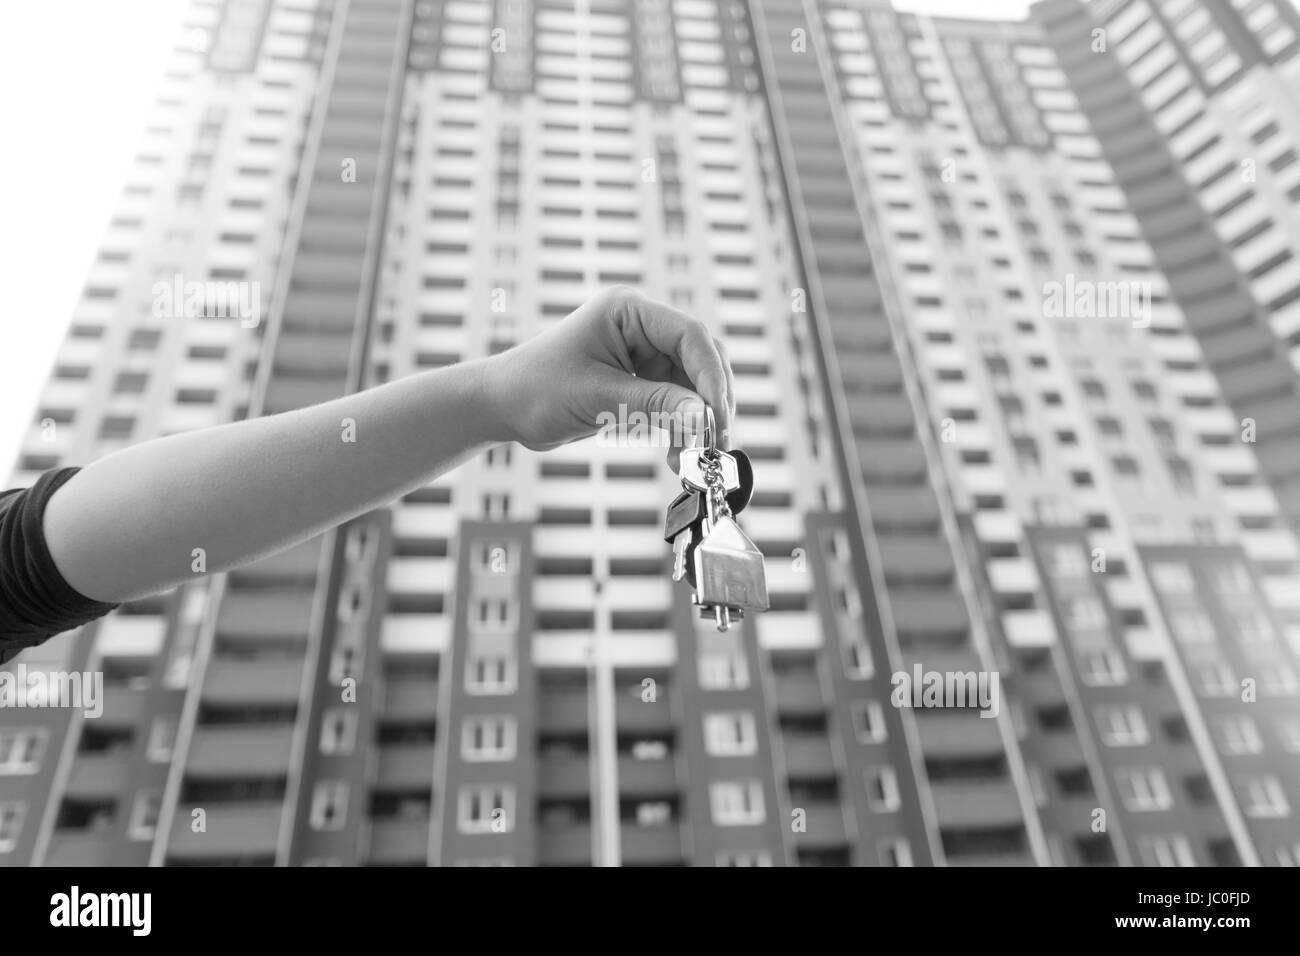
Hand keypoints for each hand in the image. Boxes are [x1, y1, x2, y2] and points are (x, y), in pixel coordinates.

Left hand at [485, 287, 735, 466]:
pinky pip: (676, 402)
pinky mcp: (640, 381)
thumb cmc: (536, 390)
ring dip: (697, 421)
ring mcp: (643, 354)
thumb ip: (654, 404)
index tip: (716, 416)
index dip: (711, 376)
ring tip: (689, 457)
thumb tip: (703, 416)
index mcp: (629, 312)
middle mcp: (641, 327)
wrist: (503, 408)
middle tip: (715, 442)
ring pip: (693, 385)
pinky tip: (675, 455)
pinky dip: (681, 428)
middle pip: (700, 359)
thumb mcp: (597, 397)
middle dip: (710, 401)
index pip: (690, 336)